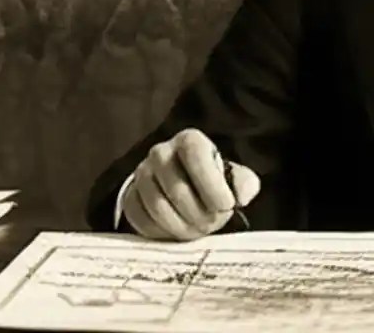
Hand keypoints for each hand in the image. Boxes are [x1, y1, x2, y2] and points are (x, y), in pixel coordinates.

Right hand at [122, 128, 259, 240]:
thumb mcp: (235, 177)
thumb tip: (242, 197)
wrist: (182, 184)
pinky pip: (142, 220)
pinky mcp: (130, 197)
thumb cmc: (213, 181)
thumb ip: (244, 184)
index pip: (195, 156)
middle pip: (177, 188)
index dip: (211, 184)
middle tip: (214, 223)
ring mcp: (141, 174)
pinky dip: (162, 232)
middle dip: (199, 213)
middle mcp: (160, 152)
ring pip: (158, 207)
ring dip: (182, 226)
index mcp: (190, 141)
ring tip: (199, 230)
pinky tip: (178, 232)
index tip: (226, 206)